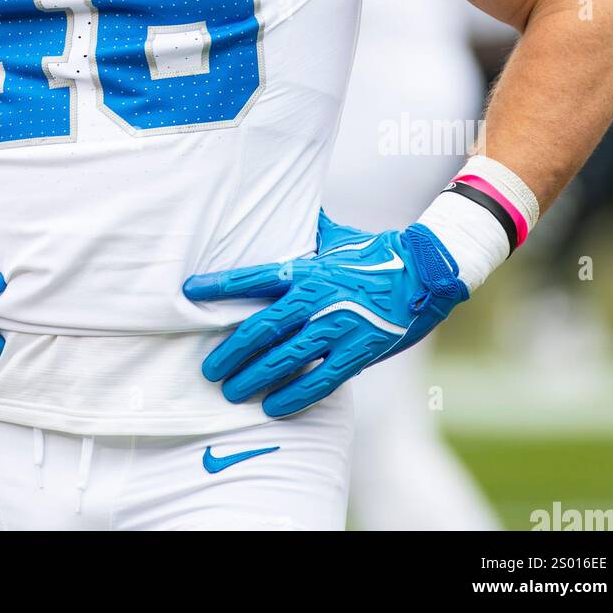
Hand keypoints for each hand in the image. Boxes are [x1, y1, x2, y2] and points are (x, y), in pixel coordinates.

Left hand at [183, 210, 467, 417]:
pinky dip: (294, 395)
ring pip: (284, 358)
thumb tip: (285, 205)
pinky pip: (320, 380)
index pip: (252, 278)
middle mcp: (316, 299)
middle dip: (230, 351)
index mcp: (307, 270)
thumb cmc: (375, 252)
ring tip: (231, 392)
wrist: (424, 272)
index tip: (188, 293)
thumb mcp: (337, 237)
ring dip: (253, 377)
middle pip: (261, 328)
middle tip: (208, 369)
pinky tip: (273, 407)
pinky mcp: (358, 351)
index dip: (218, 286)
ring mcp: (337, 327)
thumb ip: (307, 230)